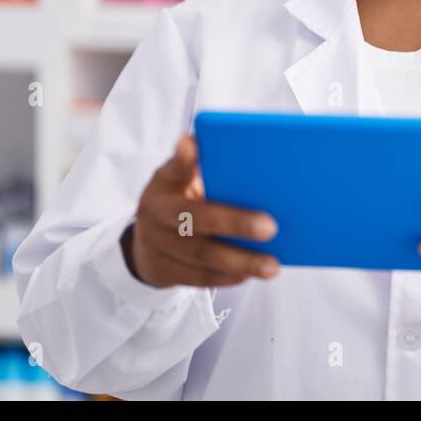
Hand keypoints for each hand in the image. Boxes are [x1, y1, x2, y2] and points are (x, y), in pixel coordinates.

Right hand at [122, 135, 280, 288]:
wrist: (149, 239)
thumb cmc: (185, 200)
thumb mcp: (187, 181)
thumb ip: (213, 173)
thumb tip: (262, 168)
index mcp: (165, 181)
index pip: (175, 167)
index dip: (183, 159)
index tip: (192, 143)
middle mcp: (155, 210)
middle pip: (195, 218)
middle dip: (234, 223)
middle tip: (271, 227)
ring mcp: (155, 242)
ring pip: (200, 254)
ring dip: (240, 261)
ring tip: (271, 265)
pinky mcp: (161, 269)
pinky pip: (198, 277)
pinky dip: (227, 277)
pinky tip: (250, 274)